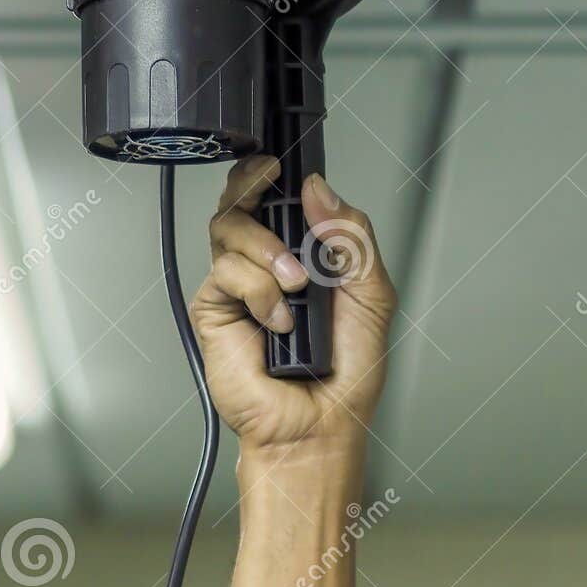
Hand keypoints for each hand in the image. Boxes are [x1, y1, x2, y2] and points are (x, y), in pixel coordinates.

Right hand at [189, 155, 396, 454]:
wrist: (320, 422)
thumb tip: (319, 190)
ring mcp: (238, 286)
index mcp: (304, 254)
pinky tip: (278, 321)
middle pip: (241, 200)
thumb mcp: (371, 293)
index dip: (271, 173)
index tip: (282, 163)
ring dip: (268, 249)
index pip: (277, 197)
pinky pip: (226, 271)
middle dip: (253, 183)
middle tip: (269, 180)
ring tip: (296, 285)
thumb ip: (351, 236)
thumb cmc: (347, 372)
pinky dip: (259, 291)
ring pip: (230, 227)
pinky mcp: (215, 308)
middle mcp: (266, 264)